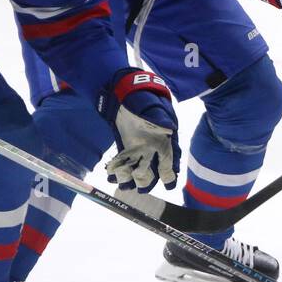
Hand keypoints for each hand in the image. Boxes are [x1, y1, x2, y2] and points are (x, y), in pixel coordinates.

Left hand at [98, 68, 179, 192]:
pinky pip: (123, 163)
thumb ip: (159, 117)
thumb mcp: (152, 105)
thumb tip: (170, 128)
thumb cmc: (143, 97)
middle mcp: (154, 147)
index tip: (169, 184)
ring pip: (138, 169)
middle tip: (141, 190)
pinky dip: (118, 171)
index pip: (171, 158)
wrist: (125, 92)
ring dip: (131, 178)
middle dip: (148, 180)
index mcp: (165, 138)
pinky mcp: (126, 148)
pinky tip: (111, 177)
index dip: (171, 172)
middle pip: (154, 169)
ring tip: (122, 186)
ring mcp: (139, 148)